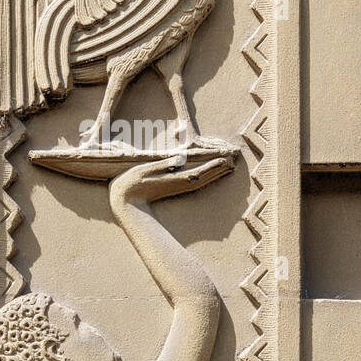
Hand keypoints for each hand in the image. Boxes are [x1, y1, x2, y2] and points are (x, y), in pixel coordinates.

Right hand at [110, 154, 232, 206]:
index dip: (214, 165)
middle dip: (220, 168)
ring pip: (202, 180)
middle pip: (205, 176)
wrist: (125, 202)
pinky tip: (210, 174)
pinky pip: (196, 182)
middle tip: (235, 160)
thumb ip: (163, 164)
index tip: (226, 159)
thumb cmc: (131, 183)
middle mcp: (179, 184)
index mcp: (174, 179)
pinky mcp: (175, 187)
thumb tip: (181, 158)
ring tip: (229, 167)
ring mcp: (178, 187)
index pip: (199, 171)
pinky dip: (206, 177)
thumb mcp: (145, 170)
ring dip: (216, 173)